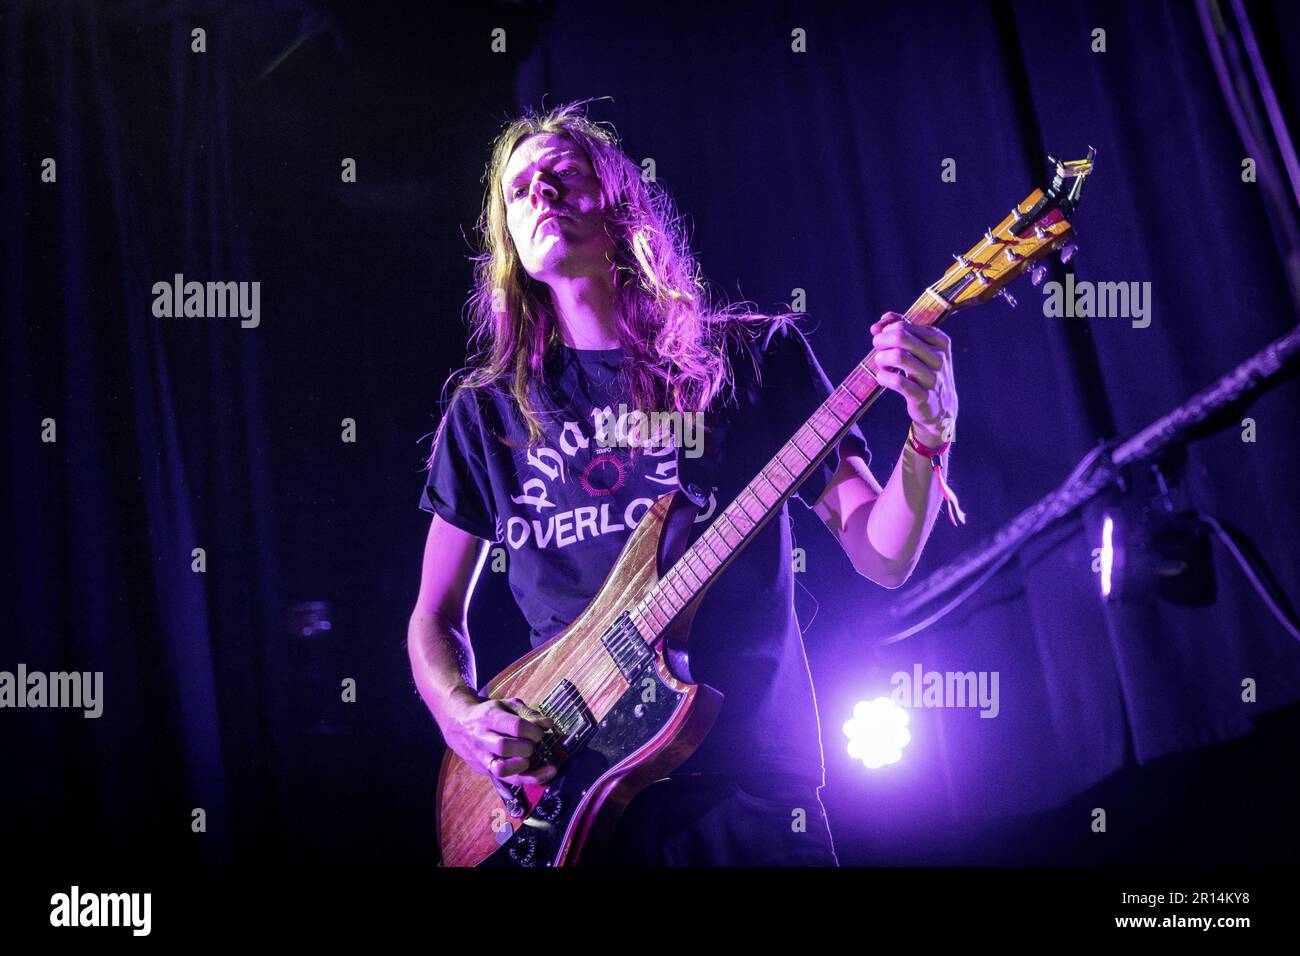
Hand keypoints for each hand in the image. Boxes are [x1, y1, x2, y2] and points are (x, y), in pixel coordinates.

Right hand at [439, 689, 557, 785]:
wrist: (458, 725)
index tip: (541, 732)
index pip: (514, 726)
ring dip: (522, 767)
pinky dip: (526, 779)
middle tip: (534, 745)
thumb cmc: (489, 714)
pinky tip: (542, 776)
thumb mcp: (507, 706)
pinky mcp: (484, 770)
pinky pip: (506, 780)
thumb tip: (548, 724)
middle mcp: (482, 738)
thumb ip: (528, 713)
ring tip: (531, 759)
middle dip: (526, 748)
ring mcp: (482, 757)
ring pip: (501, 769)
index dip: (533, 731)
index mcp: (489, 718)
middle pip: (504, 747)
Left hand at [870, 312, 957, 446]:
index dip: (885, 331)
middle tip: (878, 351)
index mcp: (940, 340)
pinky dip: (883, 377)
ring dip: (881, 359)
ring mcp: (932, 377)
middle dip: (881, 342)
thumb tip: (877, 325)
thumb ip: (899, 329)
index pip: (903, 325)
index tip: (881, 340)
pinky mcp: (922, 397)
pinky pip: (897, 381)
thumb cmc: (924, 371)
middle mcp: (939, 357)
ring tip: (881, 365)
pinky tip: (883, 377)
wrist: (940, 407)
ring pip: (898, 356)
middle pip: (899, 336)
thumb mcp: (919, 348)